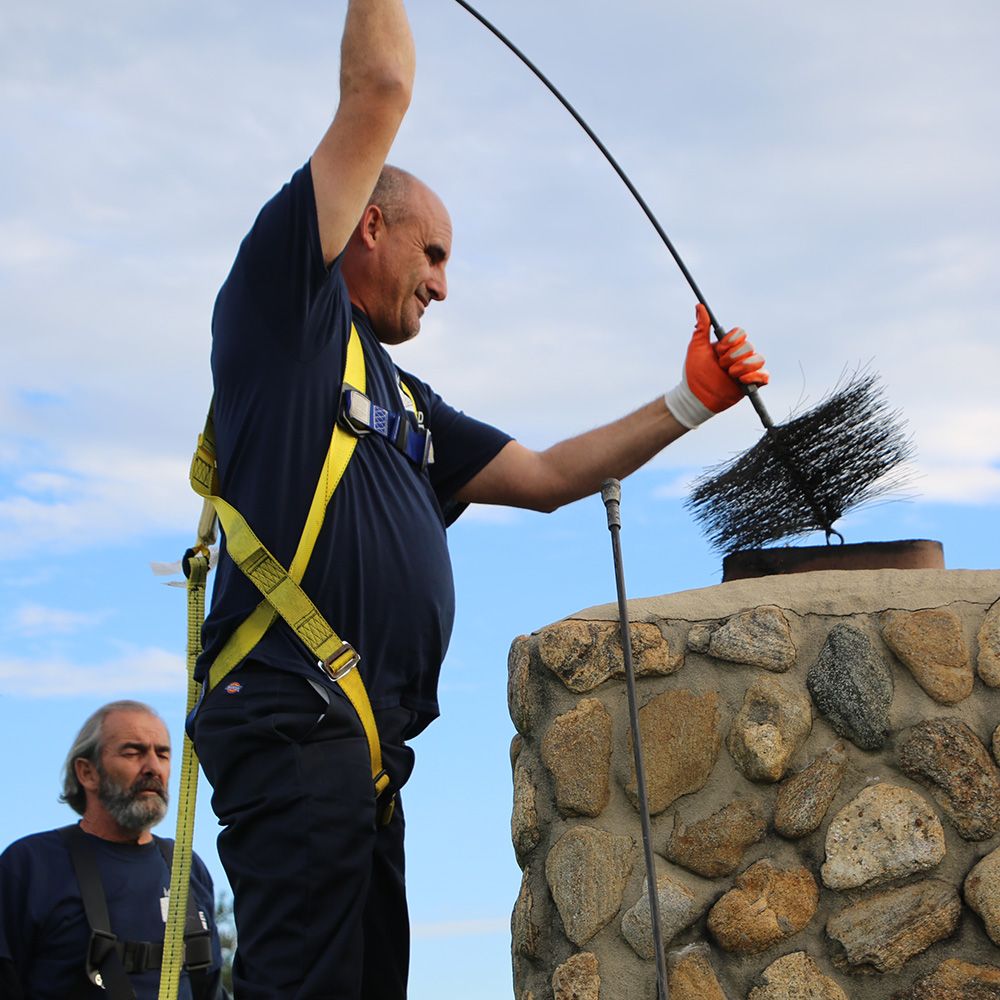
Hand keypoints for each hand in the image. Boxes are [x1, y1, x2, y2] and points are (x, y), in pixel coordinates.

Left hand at [663, 304, 768, 427]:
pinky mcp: (752, 384)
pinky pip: (765, 376)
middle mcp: (740, 355)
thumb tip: (699, 306)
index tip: (719, 351)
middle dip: (732, 357)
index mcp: (729, 345)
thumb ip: (701, 327)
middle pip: (749, 347)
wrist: (696, 395)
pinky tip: (742, 380)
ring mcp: (747, 369)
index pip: (741, 333)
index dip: (731, 341)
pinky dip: (755, 376)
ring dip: (742, 367)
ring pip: (758, 359)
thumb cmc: (695, 371)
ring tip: (730, 375)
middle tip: (721, 366)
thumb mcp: (697, 347)